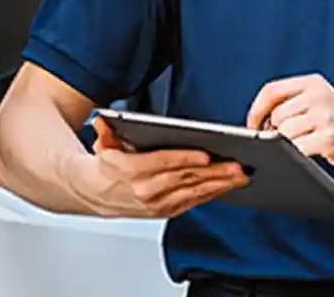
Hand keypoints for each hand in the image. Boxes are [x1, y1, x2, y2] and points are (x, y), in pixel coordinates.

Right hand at [73, 117, 249, 217]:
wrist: (94, 193)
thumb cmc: (105, 165)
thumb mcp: (103, 144)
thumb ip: (106, 131)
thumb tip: (104, 120)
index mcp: (132, 170)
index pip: (164, 162)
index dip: (186, 159)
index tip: (206, 155)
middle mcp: (146, 190)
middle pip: (185, 179)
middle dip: (214, 173)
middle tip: (236, 166)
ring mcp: (156, 203)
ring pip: (193, 193)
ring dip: (219, 185)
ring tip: (239, 176)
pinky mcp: (164, 212)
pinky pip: (191, 203)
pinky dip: (210, 194)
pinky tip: (225, 186)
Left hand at [246, 74, 333, 173]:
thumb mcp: (319, 102)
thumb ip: (293, 103)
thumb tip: (255, 122)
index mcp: (313, 83)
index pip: (271, 90)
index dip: (256, 110)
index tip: (252, 126)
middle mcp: (319, 96)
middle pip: (276, 115)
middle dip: (273, 132)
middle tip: (282, 143)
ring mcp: (325, 117)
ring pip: (283, 133)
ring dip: (285, 145)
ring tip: (301, 146)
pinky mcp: (329, 138)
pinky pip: (296, 148)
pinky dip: (295, 155)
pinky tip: (307, 154)